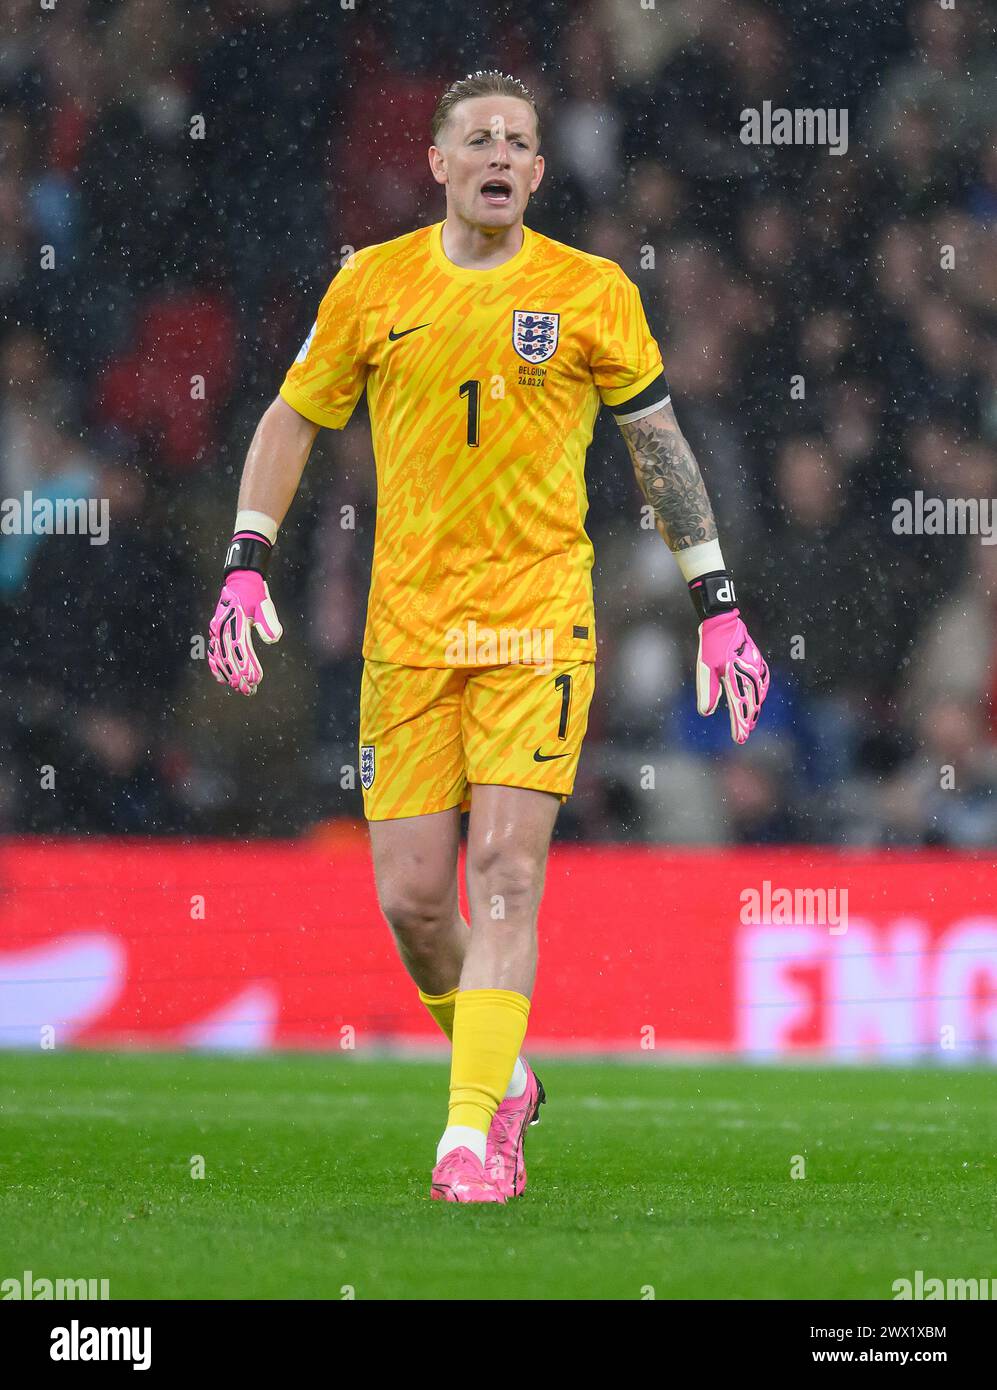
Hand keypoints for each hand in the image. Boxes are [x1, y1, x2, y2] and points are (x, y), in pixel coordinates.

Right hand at [207, 570, 282, 695]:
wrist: (240, 582)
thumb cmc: (255, 594)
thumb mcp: (264, 605)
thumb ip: (268, 622)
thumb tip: (273, 639)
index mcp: (235, 622)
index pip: (241, 648)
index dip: (247, 665)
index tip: (256, 679)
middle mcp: (222, 628)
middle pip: (229, 657)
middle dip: (239, 676)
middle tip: (249, 691)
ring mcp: (216, 630)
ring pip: (219, 658)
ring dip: (229, 675)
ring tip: (239, 689)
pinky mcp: (215, 632)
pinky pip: (213, 652)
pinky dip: (216, 666)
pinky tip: (222, 679)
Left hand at [696, 608, 768, 743]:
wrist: (723, 621)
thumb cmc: (711, 644)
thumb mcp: (705, 667)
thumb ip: (708, 690)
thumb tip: (706, 712)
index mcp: (734, 675)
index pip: (738, 706)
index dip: (739, 724)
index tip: (739, 738)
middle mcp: (748, 672)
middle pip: (750, 702)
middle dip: (747, 720)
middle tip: (744, 735)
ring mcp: (755, 666)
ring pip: (758, 693)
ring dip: (755, 709)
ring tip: (750, 722)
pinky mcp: (757, 661)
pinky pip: (762, 682)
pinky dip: (761, 694)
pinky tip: (758, 700)